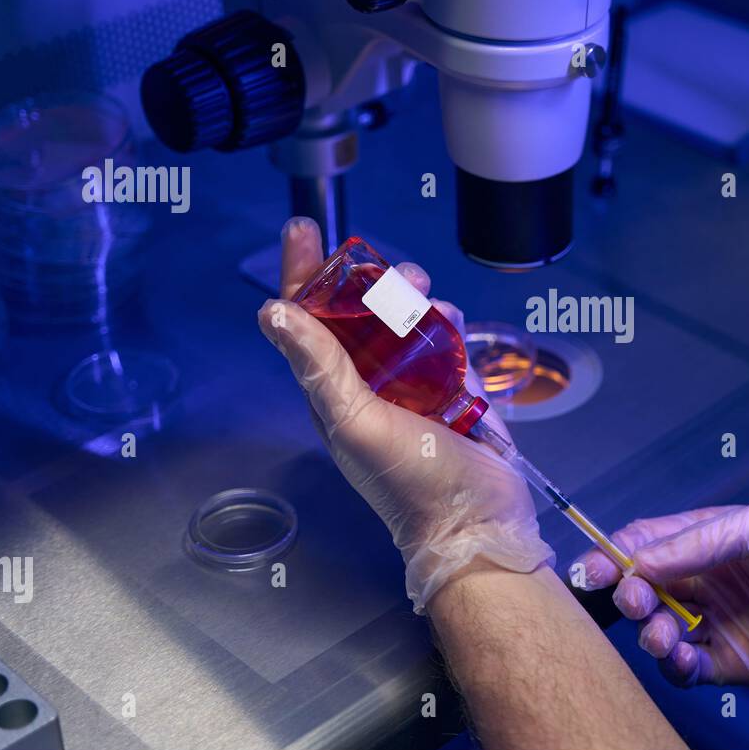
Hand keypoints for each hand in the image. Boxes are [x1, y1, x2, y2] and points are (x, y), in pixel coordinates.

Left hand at [257, 217, 553, 611]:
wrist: (475, 520)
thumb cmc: (409, 481)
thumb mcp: (354, 421)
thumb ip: (319, 366)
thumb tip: (273, 312)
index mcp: (332, 392)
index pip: (307, 321)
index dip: (302, 274)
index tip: (303, 229)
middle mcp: (367, 383)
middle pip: (358, 311)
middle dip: (370, 281)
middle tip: (394, 273)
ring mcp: (412, 384)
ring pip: (404, 318)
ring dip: (412, 298)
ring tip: (426, 297)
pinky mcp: (453, 386)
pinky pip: (444, 338)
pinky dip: (446, 322)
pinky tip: (452, 322)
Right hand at [573, 496, 748, 687]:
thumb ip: (701, 540)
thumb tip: (641, 560)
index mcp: (712, 536)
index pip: (646, 542)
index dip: (613, 554)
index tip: (595, 570)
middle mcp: (711, 579)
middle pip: (643, 587)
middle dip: (626, 594)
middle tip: (635, 599)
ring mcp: (722, 622)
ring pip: (659, 629)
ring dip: (647, 630)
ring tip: (662, 631)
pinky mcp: (738, 663)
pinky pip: (688, 668)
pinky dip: (673, 664)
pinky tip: (682, 654)